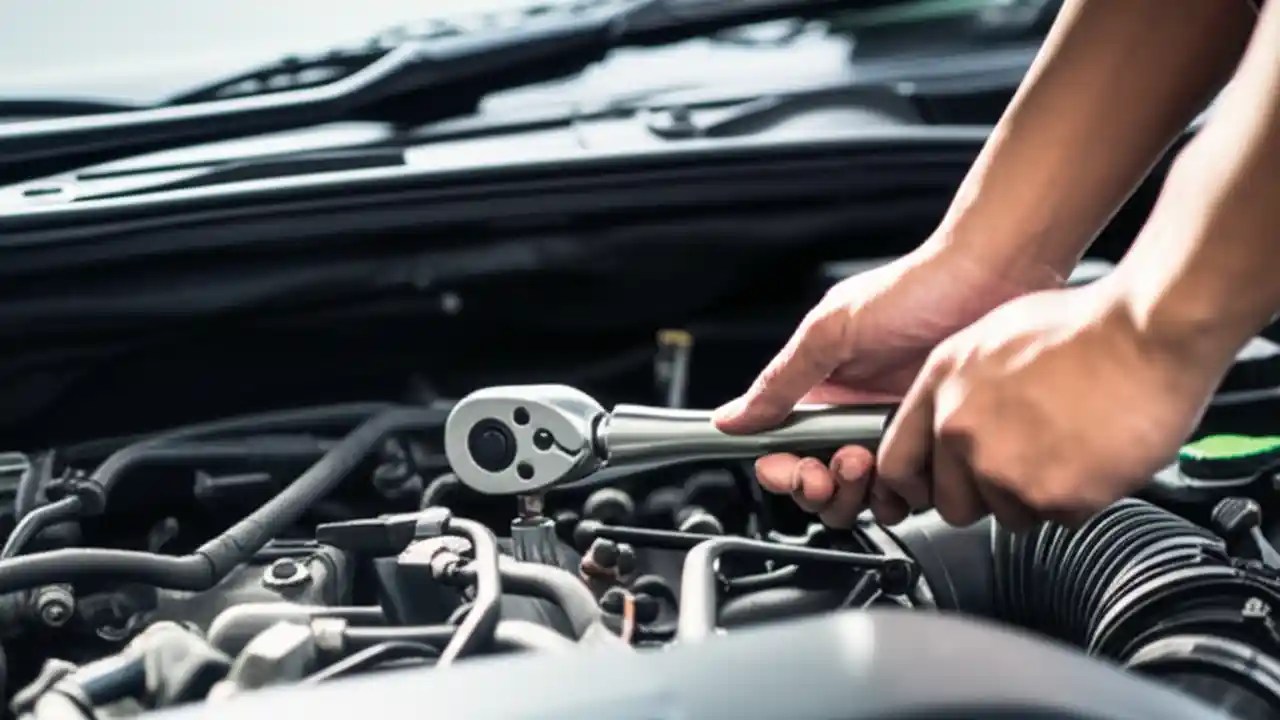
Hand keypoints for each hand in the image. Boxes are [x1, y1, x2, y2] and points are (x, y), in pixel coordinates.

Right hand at [712, 238, 1062, 527]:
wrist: (994, 278)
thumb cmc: (918, 288)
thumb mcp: (831, 332)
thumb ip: (780, 381)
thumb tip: (729, 418)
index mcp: (823, 389)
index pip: (786, 449)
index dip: (782, 469)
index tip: (787, 470)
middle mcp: (857, 415)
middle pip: (822, 483)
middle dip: (820, 486)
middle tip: (837, 466)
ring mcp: (899, 430)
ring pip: (866, 494)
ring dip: (860, 490)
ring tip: (869, 457)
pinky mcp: (939, 439)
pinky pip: (916, 487)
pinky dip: (908, 490)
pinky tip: (910, 466)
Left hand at [876, 282, 1228, 529]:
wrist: (1147, 332)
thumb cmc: (1084, 326)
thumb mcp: (991, 338)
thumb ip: (959, 388)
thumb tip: (948, 419)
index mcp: (941, 386)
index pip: (895, 463)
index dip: (917, 484)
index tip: (931, 489)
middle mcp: (961, 430)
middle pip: (952, 504)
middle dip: (985, 495)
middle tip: (1024, 464)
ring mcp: (1003, 468)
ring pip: (1007, 514)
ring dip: (1035, 495)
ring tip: (1067, 447)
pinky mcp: (1050, 496)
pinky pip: (1057, 519)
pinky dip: (1078, 500)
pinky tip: (1093, 456)